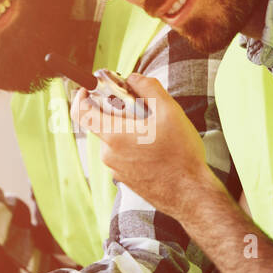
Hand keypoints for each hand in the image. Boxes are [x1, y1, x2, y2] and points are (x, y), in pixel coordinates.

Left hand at [69, 73, 213, 216]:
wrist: (190, 194)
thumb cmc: (181, 154)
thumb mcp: (169, 112)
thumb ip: (148, 88)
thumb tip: (133, 77)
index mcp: (114, 136)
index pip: (81, 112)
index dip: (82, 96)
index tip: (92, 88)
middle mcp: (109, 155)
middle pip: (103, 124)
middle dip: (119, 112)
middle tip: (143, 109)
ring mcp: (115, 170)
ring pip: (115, 140)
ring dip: (130, 131)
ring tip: (156, 133)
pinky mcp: (125, 179)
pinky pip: (123, 155)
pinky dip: (134, 146)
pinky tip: (157, 150)